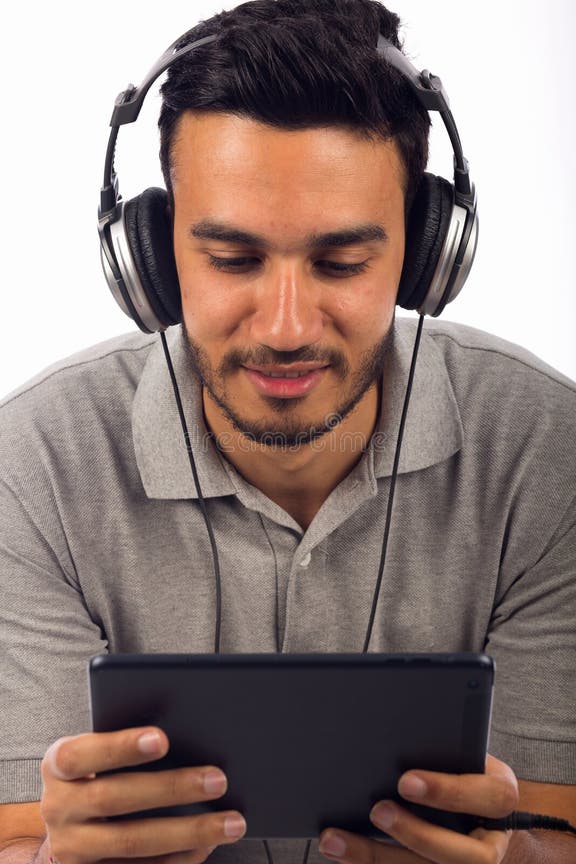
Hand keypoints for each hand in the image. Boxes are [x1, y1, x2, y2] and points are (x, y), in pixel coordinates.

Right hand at [40, 727, 246, 863]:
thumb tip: (188, 731)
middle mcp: (58, 807)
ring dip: (188, 831)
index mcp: (58, 765)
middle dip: (171, 788)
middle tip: (218, 779)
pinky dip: (180, 858)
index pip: (82, 754)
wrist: (69, 829)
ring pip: (132, 840)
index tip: (163, 739)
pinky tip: (209, 844)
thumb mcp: (98, 752)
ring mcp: (72, 849)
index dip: (121, 746)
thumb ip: (126, 743)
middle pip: (114, 798)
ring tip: (231, 821)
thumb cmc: (98, 772)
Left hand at [318, 754, 517, 863]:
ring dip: (377, 857)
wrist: (472, 810)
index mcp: (499, 798)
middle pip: (466, 855)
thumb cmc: (456, 767)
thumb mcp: (459, 753)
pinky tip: (340, 851)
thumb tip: (391, 737)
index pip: (491, 798)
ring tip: (337, 839)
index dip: (448, 792)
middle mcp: (490, 842)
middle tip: (376, 810)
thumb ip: (440, 751)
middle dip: (416, 834)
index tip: (405, 780)